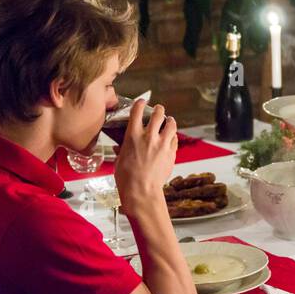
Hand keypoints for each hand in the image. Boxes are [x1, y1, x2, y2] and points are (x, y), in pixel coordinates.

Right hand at [112, 99, 177, 215]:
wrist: (141, 191)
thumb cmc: (127, 178)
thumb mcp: (119, 160)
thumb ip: (123, 150)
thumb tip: (121, 148)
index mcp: (132, 136)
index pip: (137, 112)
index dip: (140, 104)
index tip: (142, 102)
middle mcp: (149, 137)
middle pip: (158, 114)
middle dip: (159, 109)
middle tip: (159, 110)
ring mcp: (162, 144)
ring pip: (171, 125)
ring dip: (170, 121)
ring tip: (169, 120)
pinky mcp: (171, 153)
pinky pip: (175, 139)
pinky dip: (173, 137)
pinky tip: (171, 138)